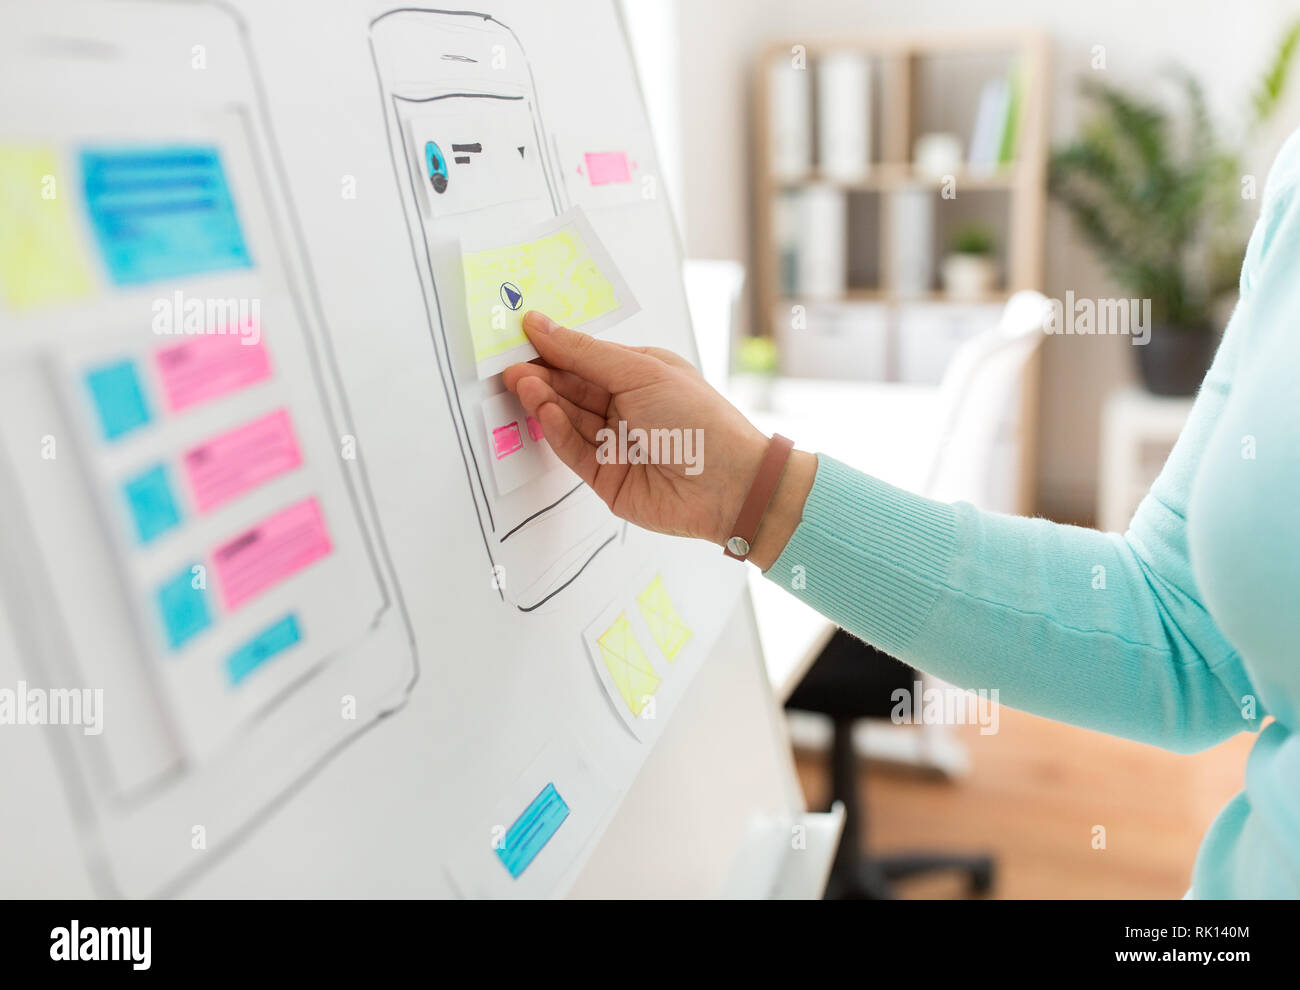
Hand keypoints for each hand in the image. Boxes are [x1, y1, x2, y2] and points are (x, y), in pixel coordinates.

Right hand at [502, 311, 815, 568]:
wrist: (728, 484)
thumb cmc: (698, 417)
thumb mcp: (641, 372)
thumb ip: (584, 353)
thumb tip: (540, 324)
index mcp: (638, 375)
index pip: (585, 359)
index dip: (554, 349)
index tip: (520, 337)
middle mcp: (624, 407)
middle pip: (570, 389)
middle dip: (541, 376)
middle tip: (509, 366)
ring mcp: (612, 443)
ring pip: (566, 419)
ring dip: (543, 401)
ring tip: (522, 384)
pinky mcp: (604, 477)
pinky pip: (571, 450)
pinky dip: (555, 431)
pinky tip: (544, 412)